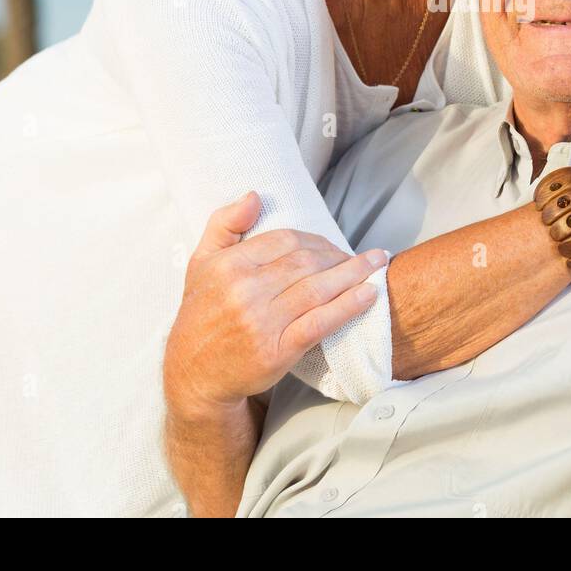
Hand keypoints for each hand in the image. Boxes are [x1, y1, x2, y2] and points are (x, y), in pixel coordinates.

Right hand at [163, 192, 388, 419]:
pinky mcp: (277, 351)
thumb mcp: (201, 263)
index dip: (315, 239)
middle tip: (359, 256)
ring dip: (353, 274)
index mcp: (228, 266)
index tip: (330, 244)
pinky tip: (369, 295)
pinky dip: (349, 306)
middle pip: (306, 262)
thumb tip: (254, 196)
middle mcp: (245, 292)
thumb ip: (224, 223)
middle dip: (338, 256)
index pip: (285, 240)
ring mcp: (262, 322)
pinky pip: (320, 322)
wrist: (194, 374)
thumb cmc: (202, 314)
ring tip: (375, 265)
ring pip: (318, 288)